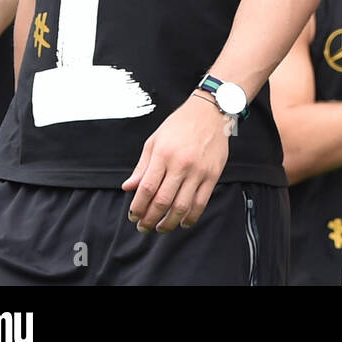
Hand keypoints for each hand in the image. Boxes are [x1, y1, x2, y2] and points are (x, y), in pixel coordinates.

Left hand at [122, 93, 231, 232]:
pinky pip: (201, 202)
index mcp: (163, 155)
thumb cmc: (180, 125)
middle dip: (150, 219)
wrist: (210, 113)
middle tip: (143, 227)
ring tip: (161, 228)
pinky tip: (183, 222)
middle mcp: (181, 164)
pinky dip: (191, 217)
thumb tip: (128, 187)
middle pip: (162, 201)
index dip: (138, 207)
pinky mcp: (213, 175)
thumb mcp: (154, 141)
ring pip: (182, 206)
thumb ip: (142, 167)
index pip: (146, 188)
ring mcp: (198, 171)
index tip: (133, 216)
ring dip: (169, 223)